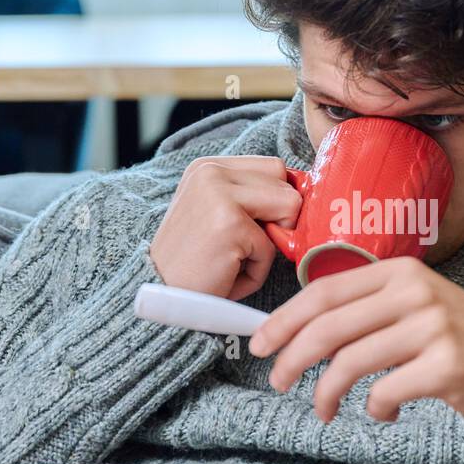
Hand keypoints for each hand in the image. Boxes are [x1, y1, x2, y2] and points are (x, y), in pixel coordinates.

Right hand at [150, 156, 301, 299]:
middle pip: (286, 183)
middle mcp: (211, 172)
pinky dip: (256, 271)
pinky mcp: (230, 222)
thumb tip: (303, 194)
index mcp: (209, 167)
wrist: (160, 297)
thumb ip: (252, 199)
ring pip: (290, 207)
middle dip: (279, 220)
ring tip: (235, 258)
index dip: (277, 201)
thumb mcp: (218, 216)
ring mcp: (219, 194)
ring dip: (270, 244)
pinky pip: (272, 248)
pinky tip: (225, 273)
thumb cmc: (195, 264)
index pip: (274, 167)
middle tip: (242, 246)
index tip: (255, 227)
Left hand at [248, 256, 463, 428]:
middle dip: (292, 358)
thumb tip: (302, 335)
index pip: (324, 292)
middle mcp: (416, 292)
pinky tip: (384, 414)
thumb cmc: (461, 340)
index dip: (284, 319)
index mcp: (401, 272)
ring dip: (325, 393)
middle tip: (277, 382)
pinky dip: (375, 410)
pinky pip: (385, 393)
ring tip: (324, 410)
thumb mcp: (416, 308)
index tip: (259, 344)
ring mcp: (433, 327)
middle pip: (329, 326)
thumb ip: (368, 311)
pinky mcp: (446, 366)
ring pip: (349, 363)